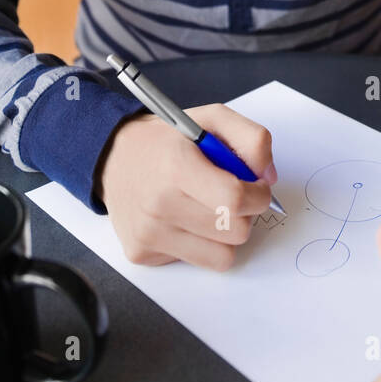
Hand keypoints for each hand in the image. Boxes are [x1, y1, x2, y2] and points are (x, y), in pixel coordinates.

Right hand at [97, 103, 276, 269]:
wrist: (112, 158)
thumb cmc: (166, 140)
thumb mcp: (211, 119)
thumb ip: (251, 139)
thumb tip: (268, 178)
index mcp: (177, 166)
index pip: (234, 199)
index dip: (258, 196)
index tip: (257, 188)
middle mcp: (160, 204)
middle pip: (236, 232)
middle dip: (244, 214)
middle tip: (230, 196)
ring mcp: (149, 234)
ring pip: (222, 256)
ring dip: (224, 234)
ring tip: (208, 208)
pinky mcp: (142, 254)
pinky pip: (196, 262)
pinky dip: (200, 244)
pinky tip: (184, 219)